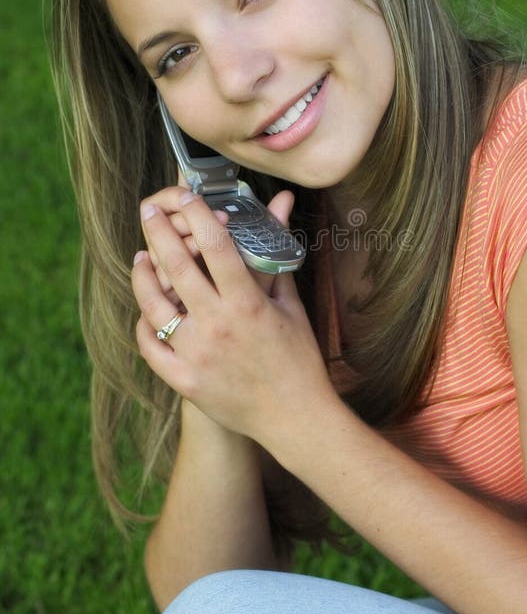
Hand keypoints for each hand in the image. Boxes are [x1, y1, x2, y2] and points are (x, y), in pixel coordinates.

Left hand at [131, 190, 334, 448]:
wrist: (294, 418)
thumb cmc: (298, 358)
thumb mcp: (290, 304)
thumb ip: (276, 253)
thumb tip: (283, 204)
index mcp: (247, 304)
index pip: (216, 245)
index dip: (197, 214)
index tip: (186, 196)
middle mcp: (217, 326)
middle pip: (176, 266)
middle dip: (158, 231)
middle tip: (149, 212)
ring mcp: (196, 355)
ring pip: (152, 305)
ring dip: (142, 275)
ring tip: (140, 257)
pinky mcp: (183, 381)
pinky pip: (150, 345)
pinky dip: (145, 323)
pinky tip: (146, 308)